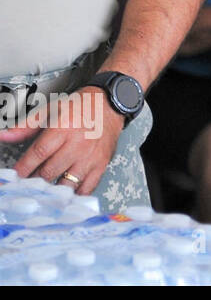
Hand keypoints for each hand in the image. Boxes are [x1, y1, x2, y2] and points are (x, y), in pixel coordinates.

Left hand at [0, 87, 123, 195]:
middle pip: (49, 172)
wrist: (111, 104)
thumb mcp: (51, 109)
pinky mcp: (101, 164)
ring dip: (51, 190)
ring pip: (66, 183)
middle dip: (33, 181)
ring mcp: (90, 157)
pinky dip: (74, 194)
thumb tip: (5, 135)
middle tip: (25, 184)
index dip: (22, 168)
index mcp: (63, 129)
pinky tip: (65, 194)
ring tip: (42, 191)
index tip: (13, 177)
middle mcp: (78, 144)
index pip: (38, 154)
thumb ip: (26, 126)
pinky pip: (86, 187)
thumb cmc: (82, 106)